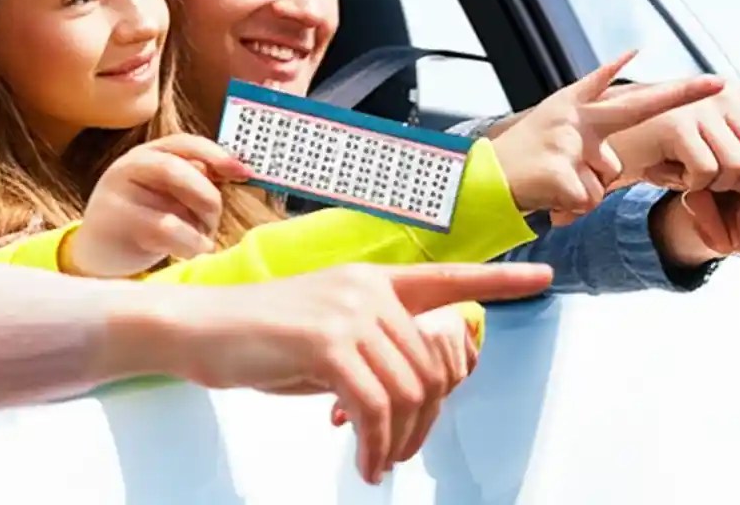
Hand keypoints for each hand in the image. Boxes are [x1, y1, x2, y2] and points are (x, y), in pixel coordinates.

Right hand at [65, 134, 250, 277]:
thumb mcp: (165, 194)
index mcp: (146, 154)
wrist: (96, 254)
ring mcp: (118, 195)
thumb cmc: (141, 223)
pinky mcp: (115, 225)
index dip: (216, 154)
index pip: (184, 143)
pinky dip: (188, 245)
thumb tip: (234, 169)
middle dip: (207, 197)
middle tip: (213, 220)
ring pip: (172, 209)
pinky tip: (186, 252)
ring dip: (197, 228)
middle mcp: (128, 167)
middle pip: (176, 169)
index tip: (243, 172)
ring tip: (199, 240)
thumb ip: (191, 179)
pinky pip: (165, 233)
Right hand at [166, 262, 552, 484]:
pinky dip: (376, 443)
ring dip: (399, 440)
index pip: (446, 278)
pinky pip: (375, 406)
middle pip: (431, 366)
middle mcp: (367, 288)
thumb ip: (369, 351)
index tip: (545, 278)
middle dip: (423, 422)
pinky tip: (364, 459)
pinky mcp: (326, 341)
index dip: (499, 282)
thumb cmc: (253, 339)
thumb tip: (408, 395)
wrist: (194, 330)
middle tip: (395, 454)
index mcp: (370, 282)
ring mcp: (348, 310)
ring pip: (410, 391)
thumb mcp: (322, 338)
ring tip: (376, 462)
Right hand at [491, 50, 722, 219]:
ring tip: (553, 182)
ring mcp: (566, 146)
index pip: (616, 88)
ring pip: (607, 179)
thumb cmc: (522, 155)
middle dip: (680, 95)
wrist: (480, 181)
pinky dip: (570, 208)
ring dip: (585, 188)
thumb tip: (626, 57)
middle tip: (717, 82)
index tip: (693, 69)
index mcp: (573, 108)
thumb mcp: (553, 116)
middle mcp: (573, 120)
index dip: (658, 81)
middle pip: (635, 111)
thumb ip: (592, 92)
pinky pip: (588, 201)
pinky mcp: (560, 175)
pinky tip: (548, 195)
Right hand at [606, 77, 739, 205]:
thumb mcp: (710, 149)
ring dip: (713, 186)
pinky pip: (707, 172)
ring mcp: (701, 109)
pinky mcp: (677, 125)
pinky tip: (672, 171)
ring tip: (687, 172)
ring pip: (737, 168)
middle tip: (716, 185)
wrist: (607, 145)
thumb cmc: (663, 151)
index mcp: (739, 99)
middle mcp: (725, 96)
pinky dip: (691, 185)